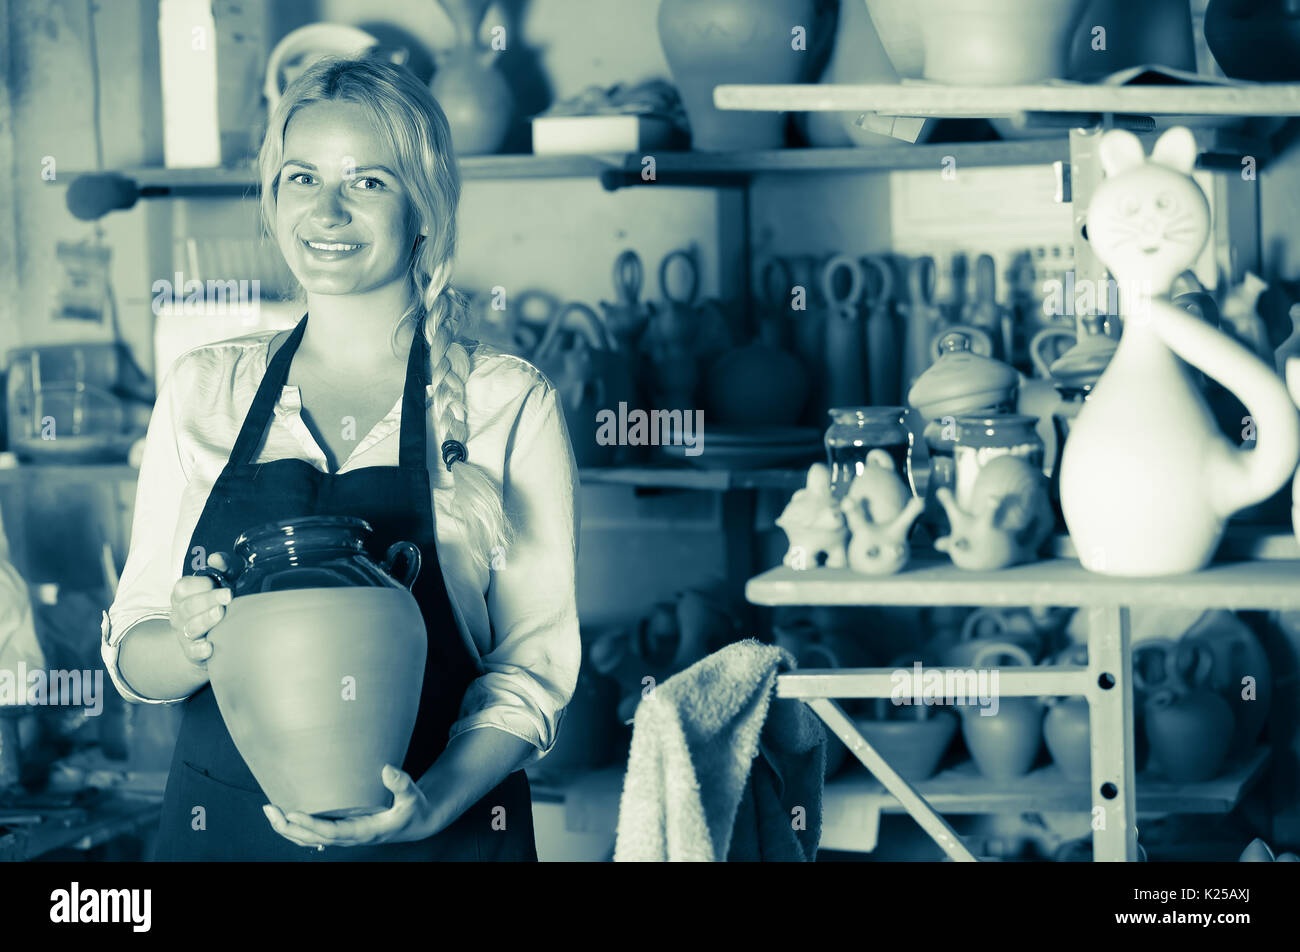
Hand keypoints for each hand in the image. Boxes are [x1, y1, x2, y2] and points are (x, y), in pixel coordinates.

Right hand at [170, 552, 232, 666]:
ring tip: (221, 614)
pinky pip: (191, 652)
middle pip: (188, 606)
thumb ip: (224, 565)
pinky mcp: (192, 651)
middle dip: (208, 600)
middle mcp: (180, 613)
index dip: (201, 585)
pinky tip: (209, 647)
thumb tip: (216, 558)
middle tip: (228, 596)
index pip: (184, 587)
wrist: (218, 632)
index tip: (219, 583)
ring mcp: (184, 633)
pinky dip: (199, 650)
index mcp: (184, 594)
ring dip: (205, 621)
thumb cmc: (222, 599)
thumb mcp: (226, 578)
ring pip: (190, 628)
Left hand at [262, 765, 444, 849]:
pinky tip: (287, 813)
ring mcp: (344, 834)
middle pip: (312, 839)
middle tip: (270, 809)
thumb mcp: (412, 797)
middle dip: (288, 827)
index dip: (311, 825)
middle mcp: (350, 836)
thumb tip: (386, 769)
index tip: (293, 813)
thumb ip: (402, 784)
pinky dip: (297, 827)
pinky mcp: (342, 829)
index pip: (332, 833)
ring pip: (309, 839)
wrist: (416, 822)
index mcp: (365, 831)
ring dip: (287, 828)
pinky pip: (314, 834)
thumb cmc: (413, 809)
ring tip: (270, 810)